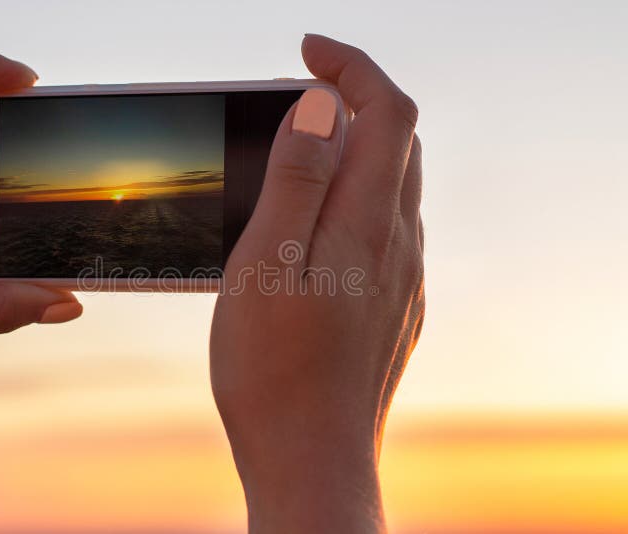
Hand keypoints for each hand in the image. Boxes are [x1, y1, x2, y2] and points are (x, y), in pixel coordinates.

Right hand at [210, 34, 423, 532]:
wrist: (313, 459)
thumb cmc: (275, 371)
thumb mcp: (267, 264)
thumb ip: (299, 179)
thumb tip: (325, 106)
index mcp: (366, 225)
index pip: (385, 111)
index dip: (352, 66)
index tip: (308, 50)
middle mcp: (398, 245)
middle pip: (396, 142)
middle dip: (353, 100)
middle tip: (293, 97)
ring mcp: (402, 278)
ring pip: (392, 186)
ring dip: (354, 150)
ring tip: (297, 153)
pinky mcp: (394, 307)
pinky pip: (385, 229)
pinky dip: (356, 197)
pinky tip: (316, 223)